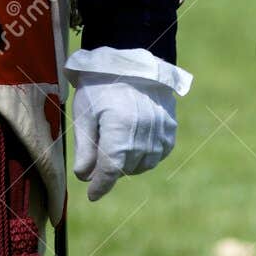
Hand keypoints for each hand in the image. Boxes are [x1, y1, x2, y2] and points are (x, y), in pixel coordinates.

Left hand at [71, 76, 176, 200]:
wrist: (132, 59)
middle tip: (99, 150)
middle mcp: (144, 136)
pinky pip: (158, 153)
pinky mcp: (171, 129)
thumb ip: (85, 148)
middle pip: (125, 169)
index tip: (93, 195)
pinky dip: (145, 153)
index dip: (101, 186)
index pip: (110, 171)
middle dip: (110, 167)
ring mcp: (161, 133)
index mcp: (119, 132)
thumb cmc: (101, 84)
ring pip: (143, 164)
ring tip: (117, 141)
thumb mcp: (85, 113)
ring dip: (128, 162)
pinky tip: (134, 139)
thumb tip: (84, 177)